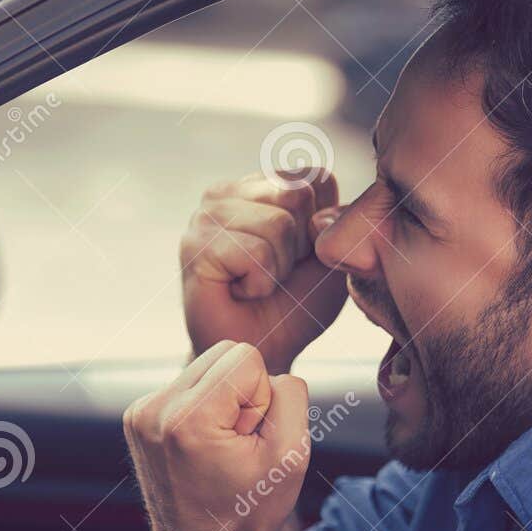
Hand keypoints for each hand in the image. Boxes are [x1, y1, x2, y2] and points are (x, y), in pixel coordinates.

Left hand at [123, 341, 311, 530]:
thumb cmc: (249, 511)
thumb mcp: (291, 455)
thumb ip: (291, 396)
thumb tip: (271, 372)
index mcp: (188, 419)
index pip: (245, 356)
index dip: (262, 397)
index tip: (250, 439)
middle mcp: (154, 409)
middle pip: (222, 353)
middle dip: (243, 392)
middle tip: (239, 442)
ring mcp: (140, 413)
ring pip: (204, 366)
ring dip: (223, 399)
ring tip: (221, 446)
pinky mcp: (137, 418)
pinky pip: (186, 385)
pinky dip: (203, 408)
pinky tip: (203, 447)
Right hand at [181, 169, 346, 374]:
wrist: (260, 353)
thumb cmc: (292, 307)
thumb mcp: (330, 255)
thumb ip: (335, 214)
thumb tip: (323, 180)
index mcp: (259, 186)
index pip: (315, 177)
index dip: (320, 226)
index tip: (298, 257)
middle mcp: (227, 192)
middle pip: (297, 194)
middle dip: (300, 245)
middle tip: (274, 271)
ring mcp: (206, 215)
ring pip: (277, 224)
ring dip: (279, 268)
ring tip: (256, 283)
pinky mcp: (196, 246)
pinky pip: (255, 252)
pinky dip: (260, 283)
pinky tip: (241, 291)